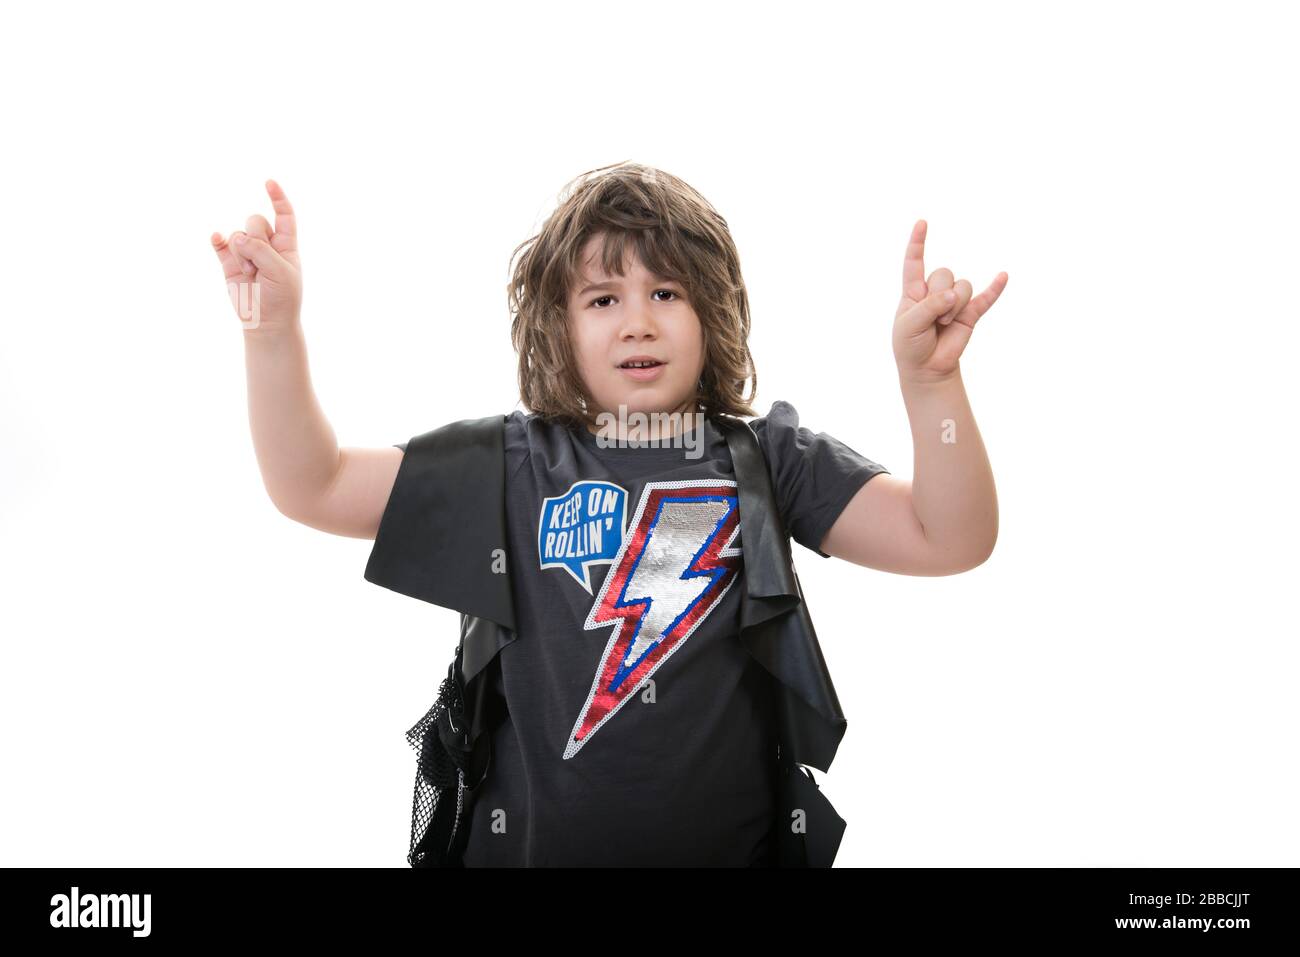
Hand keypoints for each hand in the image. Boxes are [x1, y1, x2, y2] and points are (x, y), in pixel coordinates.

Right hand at [210, 180, 302, 333]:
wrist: (266, 323)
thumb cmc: (281, 298)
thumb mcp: (280, 272)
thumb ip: (261, 251)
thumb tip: (235, 237)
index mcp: (286, 245)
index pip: (284, 215)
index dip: (278, 198)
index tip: (269, 182)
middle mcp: (266, 244)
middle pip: (255, 221)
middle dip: (255, 238)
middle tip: (260, 265)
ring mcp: (246, 253)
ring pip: (238, 235)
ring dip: (243, 255)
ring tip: (251, 275)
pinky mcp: (229, 263)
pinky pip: (220, 244)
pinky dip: (217, 240)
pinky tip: (215, 238)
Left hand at [891, 219, 1006, 384]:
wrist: (926, 369)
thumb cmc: (910, 345)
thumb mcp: (909, 324)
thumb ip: (929, 305)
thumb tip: (953, 294)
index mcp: (914, 291)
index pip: (914, 261)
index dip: (917, 242)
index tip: (922, 222)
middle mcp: (935, 291)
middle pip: (944, 273)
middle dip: (940, 296)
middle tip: (934, 319)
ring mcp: (954, 302)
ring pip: (962, 286)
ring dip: (955, 306)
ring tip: (945, 324)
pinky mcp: (970, 314)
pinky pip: (985, 298)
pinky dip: (995, 288)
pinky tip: (1003, 276)